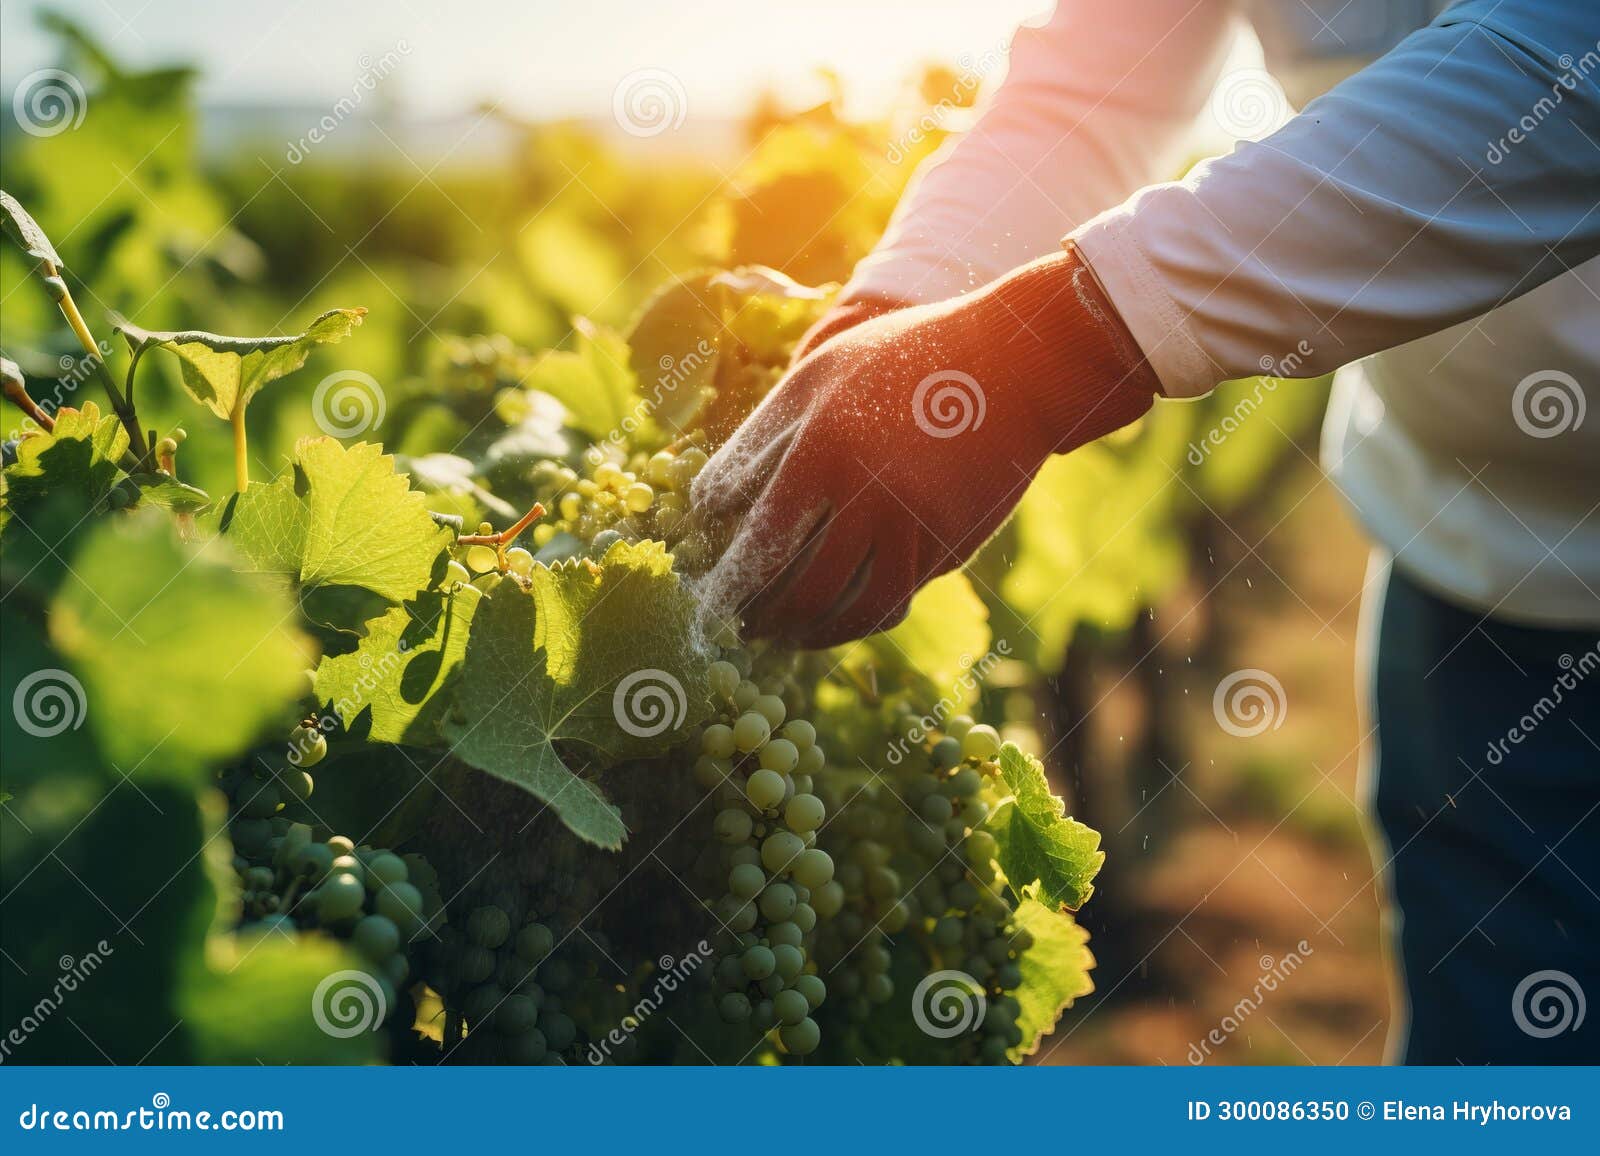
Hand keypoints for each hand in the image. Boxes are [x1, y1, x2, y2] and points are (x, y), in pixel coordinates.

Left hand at [691, 247, 1160, 648]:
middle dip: (762, 621)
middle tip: (738, 629)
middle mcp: (868, 500)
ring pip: (850, 612)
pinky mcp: (949, 547)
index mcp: (822, 452)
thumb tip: (708, 506)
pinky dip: (856, 621)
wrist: (1015, 364)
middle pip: (800, 592)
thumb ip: (760, 442)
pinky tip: (836, 619)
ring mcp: (915, 530)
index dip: (726, 585)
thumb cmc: (903, 357)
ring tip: (783, 635)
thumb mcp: (819, 377)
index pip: (758, 543)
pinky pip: (893, 601)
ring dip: (809, 635)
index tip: (704, 607)